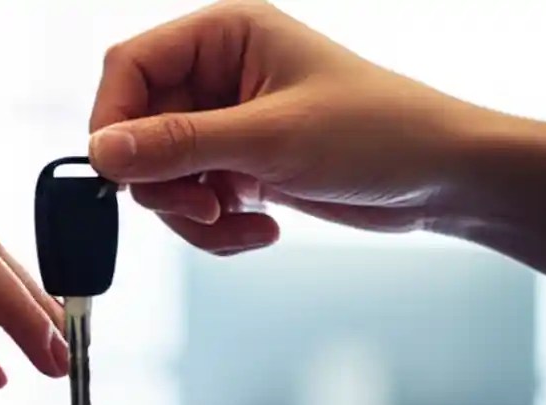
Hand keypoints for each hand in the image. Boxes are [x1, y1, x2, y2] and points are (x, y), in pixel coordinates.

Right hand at [88, 0, 511, 255]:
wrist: (441, 179)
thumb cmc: (379, 133)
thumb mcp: (270, 139)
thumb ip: (178, 144)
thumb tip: (103, 152)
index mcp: (224, 34)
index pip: (128, 66)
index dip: (114, 121)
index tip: (120, 174)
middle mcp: (217, 73)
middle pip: (136, 129)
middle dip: (162, 182)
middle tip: (203, 208)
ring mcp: (225, 122)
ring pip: (159, 176)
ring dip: (190, 215)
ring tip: (238, 224)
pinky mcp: (237, 165)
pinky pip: (190, 203)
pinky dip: (213, 228)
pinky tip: (258, 229)